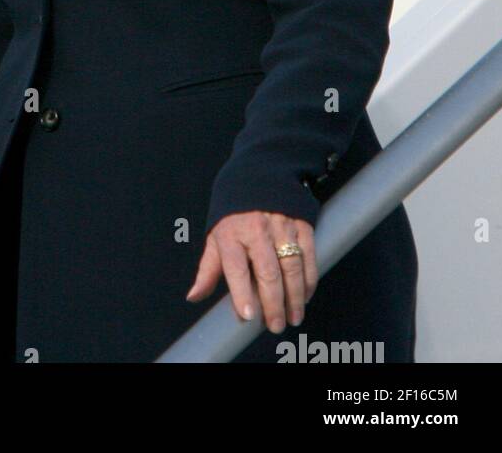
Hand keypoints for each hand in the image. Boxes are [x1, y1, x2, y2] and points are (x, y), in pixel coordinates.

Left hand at [186, 210, 316, 333]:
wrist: (258, 176)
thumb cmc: (234, 216)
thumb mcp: (216, 236)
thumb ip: (208, 269)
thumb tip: (193, 296)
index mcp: (231, 233)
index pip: (236, 267)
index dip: (241, 292)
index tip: (247, 316)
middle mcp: (256, 230)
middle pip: (267, 272)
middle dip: (273, 303)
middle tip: (275, 326)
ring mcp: (282, 227)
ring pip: (291, 268)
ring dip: (294, 297)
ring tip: (293, 318)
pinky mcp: (302, 225)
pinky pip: (308, 258)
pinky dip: (308, 281)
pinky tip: (304, 297)